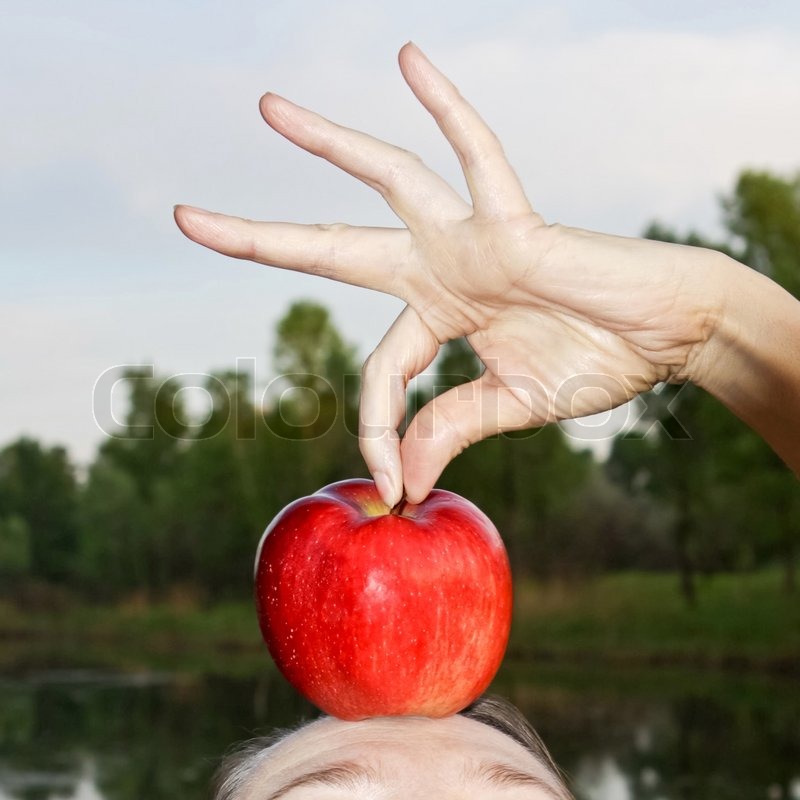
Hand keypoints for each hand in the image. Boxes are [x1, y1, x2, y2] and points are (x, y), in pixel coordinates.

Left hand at [174, 43, 725, 504]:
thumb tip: (406, 480)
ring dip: (330, 146)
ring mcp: (470, 239)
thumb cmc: (595, 362)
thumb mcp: (510, 406)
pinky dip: (449, 111)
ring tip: (269, 109)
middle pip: (334, 247)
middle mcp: (440, 269)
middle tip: (187, 220)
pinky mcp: (514, 223)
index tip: (395, 483)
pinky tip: (410, 60)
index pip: (376, 375)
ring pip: (389, 182)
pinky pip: (480, 156)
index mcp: (436, 318)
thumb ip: (451, 427)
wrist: (666, 335)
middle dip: (261, 239)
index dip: (376, 431)